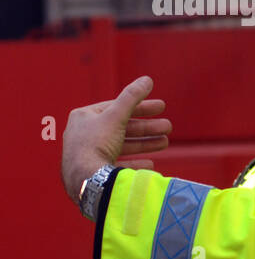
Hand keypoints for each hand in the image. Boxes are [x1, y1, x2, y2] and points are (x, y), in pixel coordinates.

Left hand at [61, 76, 171, 202]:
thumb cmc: (95, 144)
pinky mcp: (95, 172)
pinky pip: (118, 165)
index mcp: (83, 117)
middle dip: (147, 128)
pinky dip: (135, 162)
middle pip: (122, 128)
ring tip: (165, 143)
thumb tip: (146, 80)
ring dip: (145, 143)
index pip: (116, 107)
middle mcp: (83, 135)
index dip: (141, 106)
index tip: (161, 107)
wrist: (84, 179)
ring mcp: (88, 155)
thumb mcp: (116, 116)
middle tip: (168, 127)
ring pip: (122, 146)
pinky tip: (150, 163)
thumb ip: (132, 97)